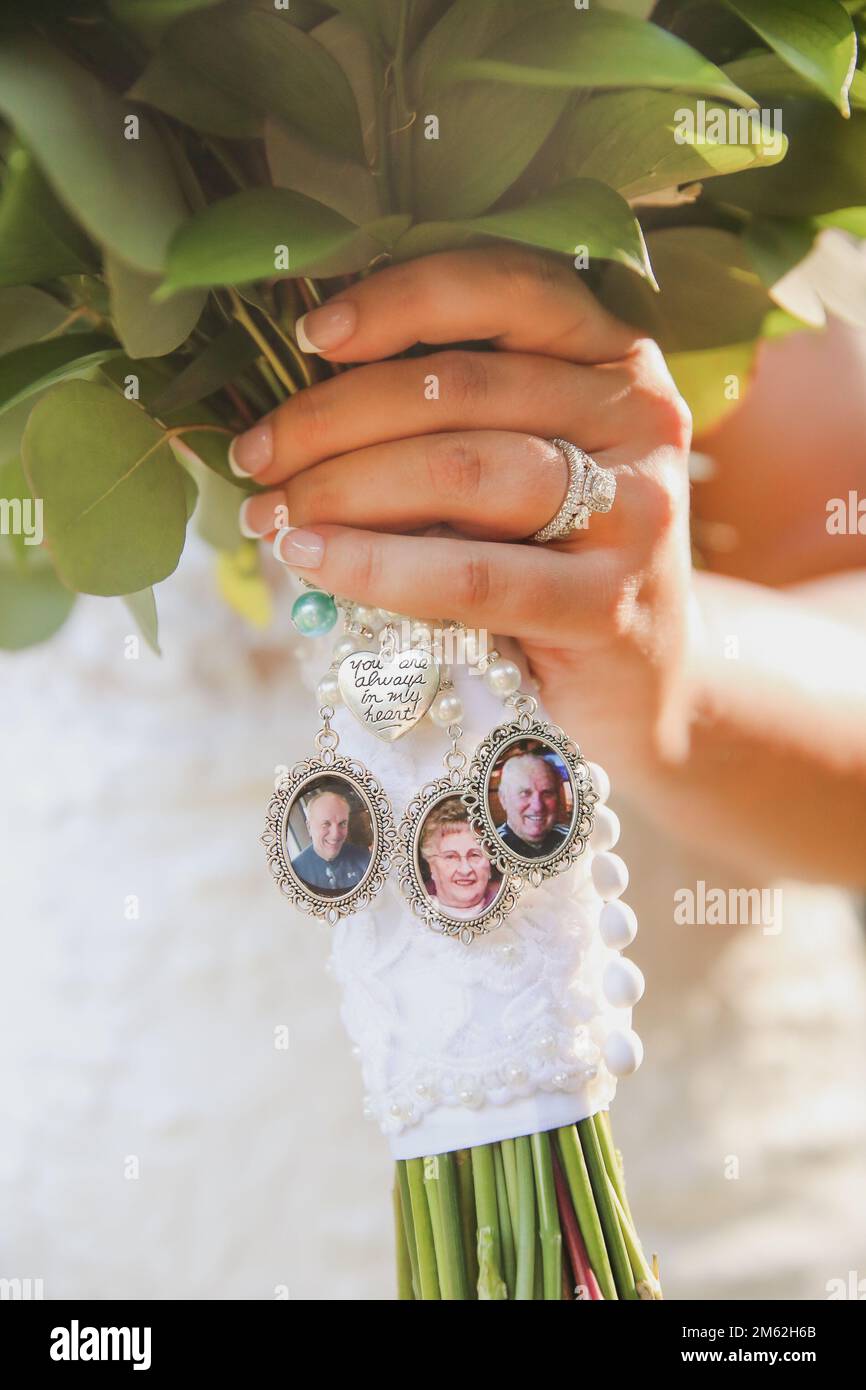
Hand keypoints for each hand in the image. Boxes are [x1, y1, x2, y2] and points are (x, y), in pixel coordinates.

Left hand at [231, 248, 692, 779]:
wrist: (638, 683)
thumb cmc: (551, 560)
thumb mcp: (514, 467)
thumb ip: (445, 423)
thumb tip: (297, 411)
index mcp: (612, 355)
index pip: (506, 290)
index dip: (400, 301)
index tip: (310, 335)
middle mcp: (637, 416)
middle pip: (462, 387)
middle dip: (334, 418)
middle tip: (256, 458)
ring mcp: (635, 510)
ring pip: (463, 469)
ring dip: (344, 488)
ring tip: (273, 515)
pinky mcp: (611, 604)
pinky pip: (471, 574)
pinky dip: (377, 565)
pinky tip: (313, 560)